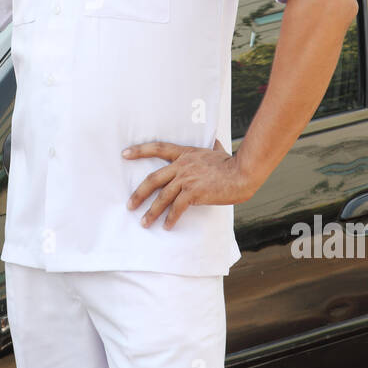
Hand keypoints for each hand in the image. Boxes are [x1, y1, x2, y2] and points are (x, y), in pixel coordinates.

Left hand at [122, 139, 254, 229]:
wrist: (242, 172)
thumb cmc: (232, 163)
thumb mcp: (218, 150)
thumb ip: (212, 146)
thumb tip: (214, 141)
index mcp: (185, 153)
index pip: (157, 148)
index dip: (139, 151)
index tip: (124, 154)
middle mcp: (182, 165)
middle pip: (153, 179)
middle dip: (139, 193)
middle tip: (130, 205)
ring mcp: (187, 178)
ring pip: (162, 196)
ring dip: (151, 212)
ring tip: (144, 223)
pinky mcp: (194, 192)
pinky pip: (177, 207)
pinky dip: (170, 218)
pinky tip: (167, 226)